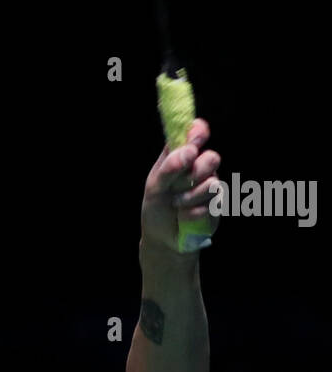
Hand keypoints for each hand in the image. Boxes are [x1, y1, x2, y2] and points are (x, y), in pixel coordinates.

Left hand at [141, 118, 221, 253]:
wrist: (163, 238)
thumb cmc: (156, 207)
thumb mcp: (154, 187)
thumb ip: (169, 167)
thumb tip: (189, 151)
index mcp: (181, 156)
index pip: (196, 134)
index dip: (199, 132)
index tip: (194, 142)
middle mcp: (198, 167)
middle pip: (212, 158)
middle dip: (196, 172)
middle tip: (179, 184)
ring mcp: (210, 185)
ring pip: (212, 183)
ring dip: (190, 197)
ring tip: (177, 204)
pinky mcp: (217, 205)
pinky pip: (213, 204)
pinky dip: (194, 212)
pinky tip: (184, 216)